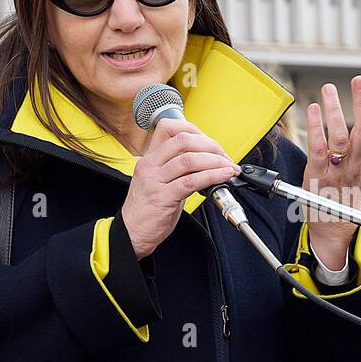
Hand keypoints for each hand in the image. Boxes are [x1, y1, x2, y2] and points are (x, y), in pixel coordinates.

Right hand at [119, 118, 238, 258]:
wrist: (131, 233)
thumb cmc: (146, 210)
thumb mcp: (160, 182)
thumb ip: (179, 169)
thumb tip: (206, 160)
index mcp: (149, 158)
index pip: (170, 128)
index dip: (195, 131)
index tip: (211, 143)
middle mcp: (150, 165)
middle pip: (183, 140)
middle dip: (211, 146)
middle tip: (225, 157)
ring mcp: (154, 180)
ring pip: (189, 159)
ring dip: (216, 161)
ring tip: (229, 168)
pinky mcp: (162, 197)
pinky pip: (191, 181)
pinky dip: (212, 176)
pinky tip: (223, 176)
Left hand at [302, 77, 360, 270]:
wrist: (333, 228)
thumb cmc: (351, 194)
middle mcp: (357, 164)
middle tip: (360, 80)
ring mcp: (337, 171)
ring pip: (340, 138)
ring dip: (335, 112)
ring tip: (329, 89)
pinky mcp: (317, 175)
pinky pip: (317, 150)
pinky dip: (315, 129)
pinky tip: (312, 110)